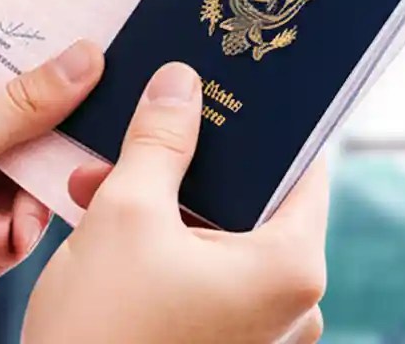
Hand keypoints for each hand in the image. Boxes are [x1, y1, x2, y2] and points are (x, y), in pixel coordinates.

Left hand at [0, 40, 104, 340]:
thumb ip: (24, 103)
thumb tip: (86, 56)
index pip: (28, 66)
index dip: (68, 89)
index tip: (100, 109)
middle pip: (41, 147)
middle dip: (29, 195)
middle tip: (18, 219)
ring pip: (25, 203)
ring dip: (1, 239)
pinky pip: (1, 243)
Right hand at [23, 63, 328, 343]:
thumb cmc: (101, 337)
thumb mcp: (125, 217)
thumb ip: (159, 142)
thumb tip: (180, 85)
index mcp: (293, 267)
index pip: (303, 167)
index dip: (265, 126)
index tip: (230, 94)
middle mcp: (294, 305)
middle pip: (254, 203)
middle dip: (190, 168)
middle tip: (142, 135)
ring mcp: (262, 334)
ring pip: (222, 242)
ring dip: (165, 208)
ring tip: (102, 183)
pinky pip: (208, 280)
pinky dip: (167, 252)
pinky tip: (109, 229)